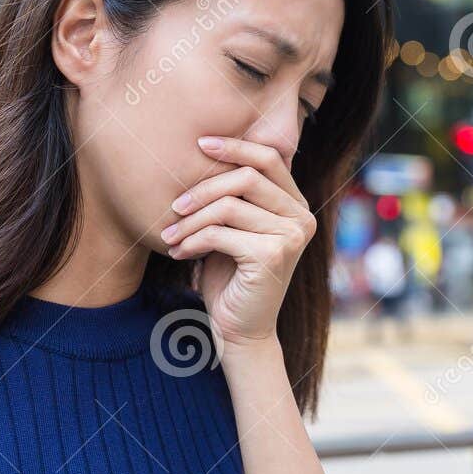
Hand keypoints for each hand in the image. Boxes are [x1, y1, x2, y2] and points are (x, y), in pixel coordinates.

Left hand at [160, 136, 316, 347]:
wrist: (240, 330)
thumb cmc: (230, 276)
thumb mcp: (233, 228)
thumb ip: (233, 196)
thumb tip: (204, 147)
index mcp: (296, 205)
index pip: (269, 158)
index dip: (235, 146)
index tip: (200, 143)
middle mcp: (302, 218)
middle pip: (247, 178)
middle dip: (203, 188)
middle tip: (174, 206)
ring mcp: (292, 237)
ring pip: (229, 206)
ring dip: (191, 220)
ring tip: (171, 233)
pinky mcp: (273, 256)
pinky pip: (220, 233)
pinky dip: (192, 241)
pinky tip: (178, 252)